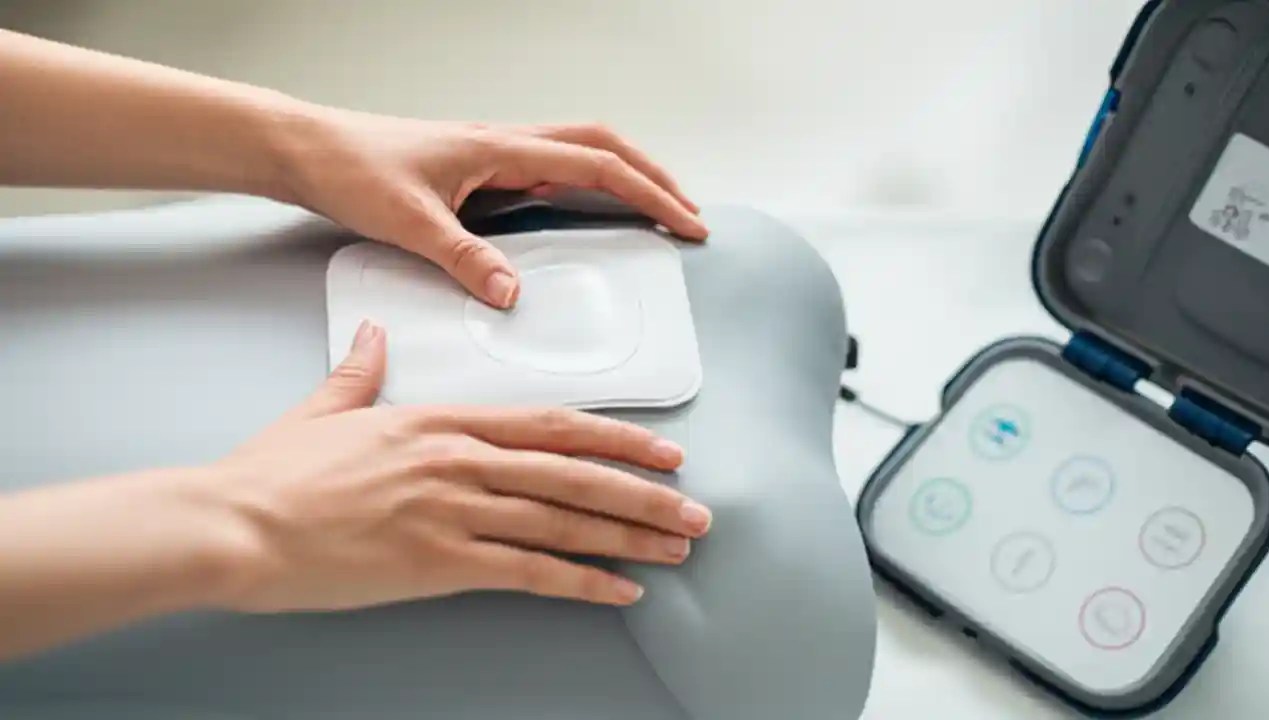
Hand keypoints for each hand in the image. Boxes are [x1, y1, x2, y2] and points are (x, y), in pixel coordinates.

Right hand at [209, 321, 711, 612]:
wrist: (235, 523)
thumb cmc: (275, 473)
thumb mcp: (324, 409)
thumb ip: (360, 372)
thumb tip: (370, 337)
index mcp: (441, 421)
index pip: (551, 423)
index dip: (616, 437)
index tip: (661, 449)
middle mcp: (460, 458)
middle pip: (574, 472)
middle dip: (643, 492)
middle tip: (695, 508)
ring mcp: (453, 509)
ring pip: (564, 520)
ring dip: (629, 537)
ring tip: (677, 548)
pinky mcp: (439, 561)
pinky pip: (530, 571)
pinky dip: (583, 582)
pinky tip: (621, 592)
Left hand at [276, 107, 707, 307]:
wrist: (307, 149)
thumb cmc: (350, 169)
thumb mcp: (407, 221)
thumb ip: (463, 257)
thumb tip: (511, 292)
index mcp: (499, 148)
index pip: (597, 165)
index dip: (649, 193)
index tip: (686, 221)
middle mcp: (504, 143)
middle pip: (602, 146)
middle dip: (653, 176)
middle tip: (688, 211)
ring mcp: (494, 153)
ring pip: (579, 152)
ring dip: (623, 176)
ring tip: (654, 208)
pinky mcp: (479, 169)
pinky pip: (549, 170)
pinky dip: (584, 186)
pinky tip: (585, 212)